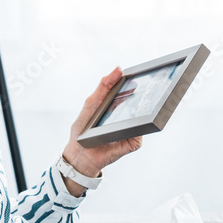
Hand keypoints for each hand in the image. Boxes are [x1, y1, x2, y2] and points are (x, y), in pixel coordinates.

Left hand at [60, 67, 142, 194]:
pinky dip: (137, 130)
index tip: (133, 76)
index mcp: (115, 106)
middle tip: (139, 86)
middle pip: (139, 104)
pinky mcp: (132, 144)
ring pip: (143, 119)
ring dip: (142, 111)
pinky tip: (131, 124)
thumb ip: (103, 86)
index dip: (131, 84)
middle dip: (141, 95)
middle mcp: (125, 118)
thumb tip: (118, 68)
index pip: (127, 92)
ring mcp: (130, 131)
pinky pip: (139, 135)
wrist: (79, 154)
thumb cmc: (82, 129)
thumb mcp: (91, 103)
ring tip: (138, 103)